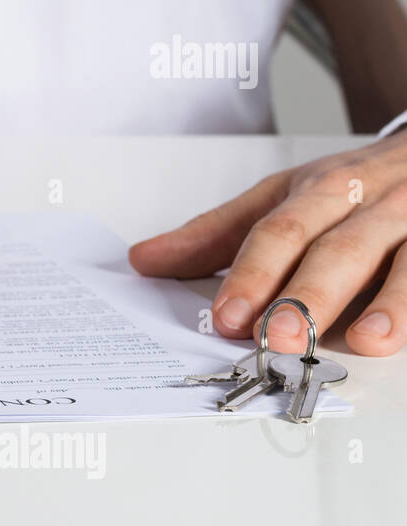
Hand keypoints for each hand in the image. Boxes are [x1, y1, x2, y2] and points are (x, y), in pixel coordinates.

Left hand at [129, 133, 406, 356]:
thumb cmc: (351, 185)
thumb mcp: (280, 196)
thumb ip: (215, 234)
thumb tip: (144, 260)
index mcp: (317, 191)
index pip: (278, 232)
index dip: (252, 275)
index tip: (227, 316)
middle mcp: (370, 201)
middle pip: (337, 248)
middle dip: (307, 295)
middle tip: (280, 339)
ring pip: (406, 260)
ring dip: (389, 301)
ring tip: (366, 340)